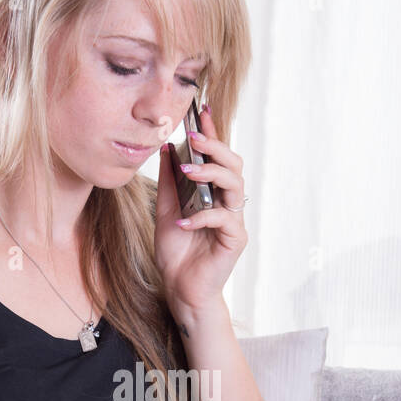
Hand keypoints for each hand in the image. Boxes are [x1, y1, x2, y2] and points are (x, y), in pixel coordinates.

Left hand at [154, 104, 247, 316]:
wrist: (180, 289)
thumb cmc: (176, 253)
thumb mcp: (165, 212)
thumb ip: (169, 184)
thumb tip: (165, 150)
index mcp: (213, 193)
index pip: (216, 157)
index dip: (211, 134)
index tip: (201, 111)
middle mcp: (227, 203)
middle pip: (233, 165)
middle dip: (215, 148)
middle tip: (193, 138)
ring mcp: (234, 220)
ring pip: (234, 185)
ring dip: (211, 174)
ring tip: (188, 172)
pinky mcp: (235, 239)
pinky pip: (222, 219)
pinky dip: (201, 217)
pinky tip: (182, 222)